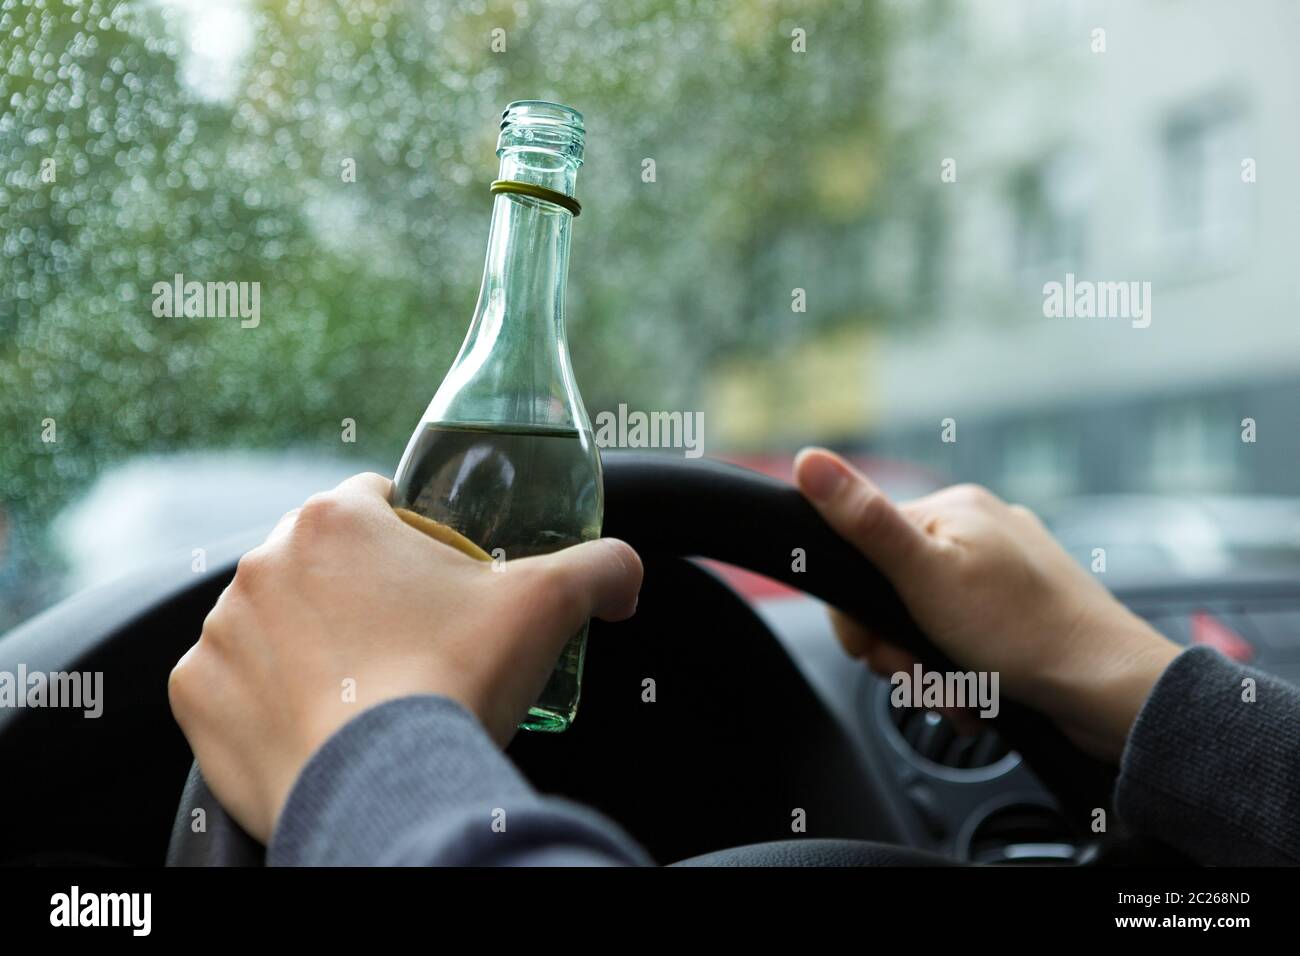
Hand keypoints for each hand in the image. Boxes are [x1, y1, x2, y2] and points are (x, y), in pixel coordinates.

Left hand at [168, 472, 641, 841]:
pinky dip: (265, 698)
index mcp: (336, 519)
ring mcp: (220, 630)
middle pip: (324, 563)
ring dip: (311, 642)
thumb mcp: (546, 605)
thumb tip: (626, 573)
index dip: (415, 541)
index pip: (376, 501)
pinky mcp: (195, 694)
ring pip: (276, 621)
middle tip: (411, 645)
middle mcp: (262, 561)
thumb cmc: (454, 680)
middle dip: (361, 594)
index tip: (437, 586)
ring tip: (364, 689)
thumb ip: (599, 567)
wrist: (385, 785)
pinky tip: (317, 721)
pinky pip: (232, 683)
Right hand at [793, 448, 1178, 760]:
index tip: (870, 647)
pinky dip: (962, 673)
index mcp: (954, 509)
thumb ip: (864, 521)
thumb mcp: (926, 577)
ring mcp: (1005, 571)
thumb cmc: (1027, 635)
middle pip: (894, 590)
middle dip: (898, 646)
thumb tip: (810, 460)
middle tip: (920, 677)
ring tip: (958, 692)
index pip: (863, 548)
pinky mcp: (1022, 611)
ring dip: (930, 668)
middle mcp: (981, 530)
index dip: (858, 609)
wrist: (1112, 695)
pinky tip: (978, 693)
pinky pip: (965, 639)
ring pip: (927, 621)